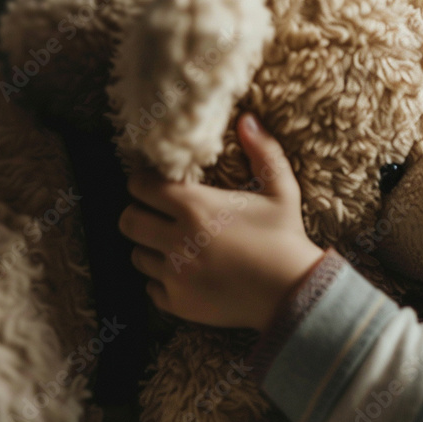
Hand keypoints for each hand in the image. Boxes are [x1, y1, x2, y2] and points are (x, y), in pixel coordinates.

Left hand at [118, 113, 323, 331]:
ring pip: (137, 256)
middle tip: (157, 215)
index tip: (156, 185)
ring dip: (151, 249)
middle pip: (128, 221)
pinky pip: (151, 289)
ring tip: (174, 247)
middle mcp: (177, 240)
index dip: (144, 183)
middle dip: (138, 214)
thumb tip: (247, 119)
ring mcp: (175, 274)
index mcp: (196, 207)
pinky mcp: (178, 302)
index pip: (140, 186)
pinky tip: (185, 275)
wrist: (294, 293)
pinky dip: (163, 282)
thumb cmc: (287, 238)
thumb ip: (263, 151)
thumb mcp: (282, 190)